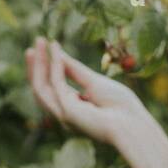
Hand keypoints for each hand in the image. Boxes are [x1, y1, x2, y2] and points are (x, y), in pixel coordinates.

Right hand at [25, 37, 152, 146]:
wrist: (132, 124)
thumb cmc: (120, 107)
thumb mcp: (95, 82)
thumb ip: (75, 70)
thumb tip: (59, 54)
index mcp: (73, 107)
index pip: (53, 86)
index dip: (48, 67)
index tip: (48, 46)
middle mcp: (64, 113)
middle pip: (42, 88)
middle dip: (36, 65)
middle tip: (36, 43)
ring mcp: (64, 114)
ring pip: (42, 88)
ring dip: (38, 65)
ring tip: (38, 43)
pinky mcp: (67, 112)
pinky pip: (57, 85)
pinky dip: (56, 68)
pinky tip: (57, 53)